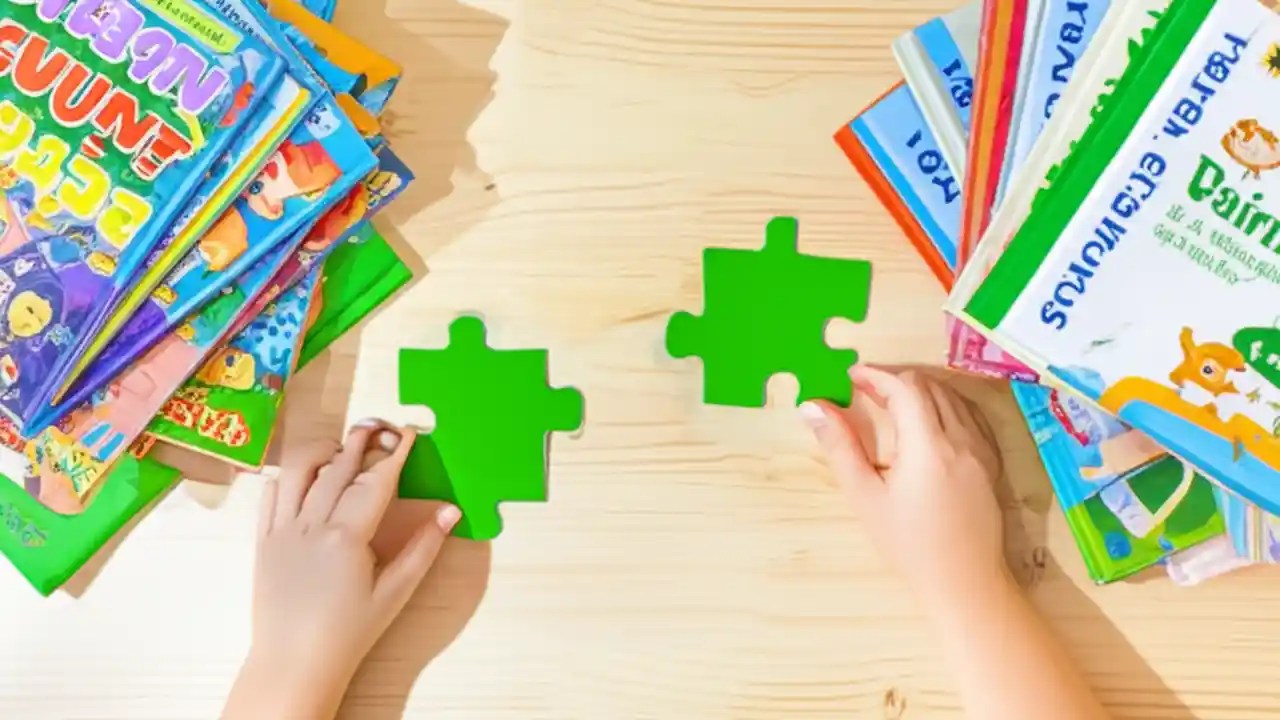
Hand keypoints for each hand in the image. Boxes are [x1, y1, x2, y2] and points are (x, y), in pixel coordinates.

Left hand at [224, 421, 459, 719]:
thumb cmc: (348, 632)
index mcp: (346, 537)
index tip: (410, 433)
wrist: (294, 662)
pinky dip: (289, 477)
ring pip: (299, 471)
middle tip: (381, 425)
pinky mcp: (262, 540)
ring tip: (342, 449)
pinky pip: (271, 494)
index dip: (396, 454)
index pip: (376, 481)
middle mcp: (310, 525)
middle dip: (362, 440)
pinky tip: (307, 477)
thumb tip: (449, 512)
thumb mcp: (394, 593)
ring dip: (323, 451)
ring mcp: (281, 530)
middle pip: (339, 466)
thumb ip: (423, 548)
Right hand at [801, 366, 1004, 611]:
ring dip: (921, 391)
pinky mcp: (991, 462)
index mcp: (928, 447)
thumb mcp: (865, 497)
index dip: (875, 375)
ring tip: (892, 406)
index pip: (904, 388)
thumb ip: (839, 447)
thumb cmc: (909, 545)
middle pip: (929, 386)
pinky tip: (927, 422)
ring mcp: (981, 449)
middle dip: (896, 381)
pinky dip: (945, 406)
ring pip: (952, 396)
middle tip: (865, 393)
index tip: (851, 377)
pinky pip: (970, 415)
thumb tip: (813, 406)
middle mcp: (960, 440)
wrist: (965, 582)